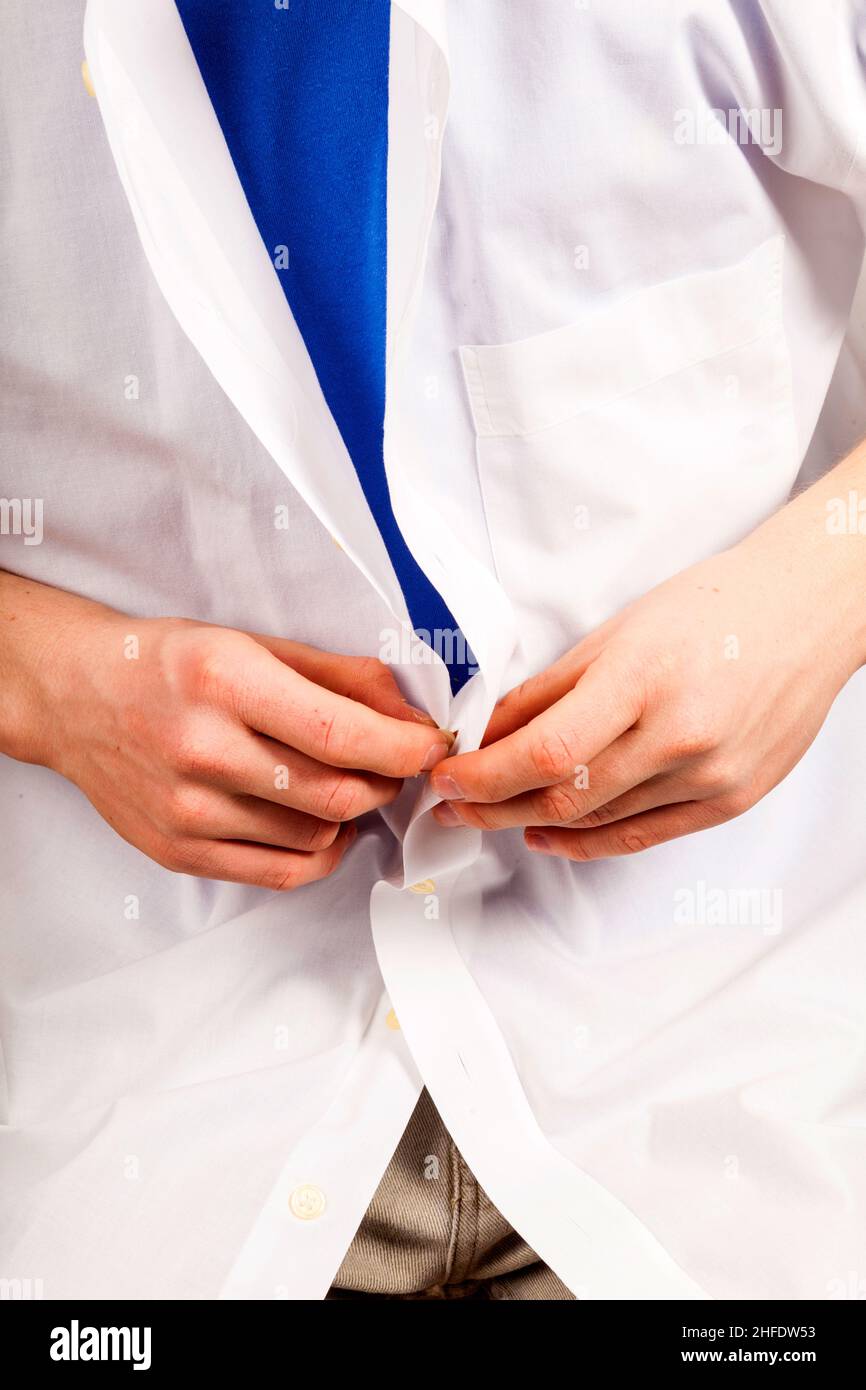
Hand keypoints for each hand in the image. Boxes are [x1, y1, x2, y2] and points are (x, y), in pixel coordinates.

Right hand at [2, 576, 449, 887]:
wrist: (76, 697)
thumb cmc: (168, 664)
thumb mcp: (253, 644)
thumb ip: (339, 678)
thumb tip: (411, 716)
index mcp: (224, 681)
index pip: (342, 735)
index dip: (405, 748)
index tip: (432, 744)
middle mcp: (202, 749)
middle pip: (338, 795)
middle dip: (388, 782)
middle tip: (395, 762)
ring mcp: (187, 811)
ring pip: (317, 838)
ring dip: (354, 815)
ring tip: (348, 783)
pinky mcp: (179, 851)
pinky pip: (280, 873)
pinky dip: (320, 853)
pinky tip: (323, 824)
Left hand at [430, 466, 865, 859]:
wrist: (805, 615)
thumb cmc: (714, 609)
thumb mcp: (616, 634)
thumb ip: (548, 691)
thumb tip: (487, 733)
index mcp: (643, 679)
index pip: (545, 750)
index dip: (485, 775)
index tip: (446, 777)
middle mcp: (679, 736)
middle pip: (564, 795)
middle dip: (494, 806)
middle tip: (454, 804)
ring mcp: (709, 776)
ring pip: (597, 822)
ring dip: (531, 824)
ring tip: (490, 816)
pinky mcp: (730, 800)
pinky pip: (643, 837)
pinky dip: (588, 841)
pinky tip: (550, 835)